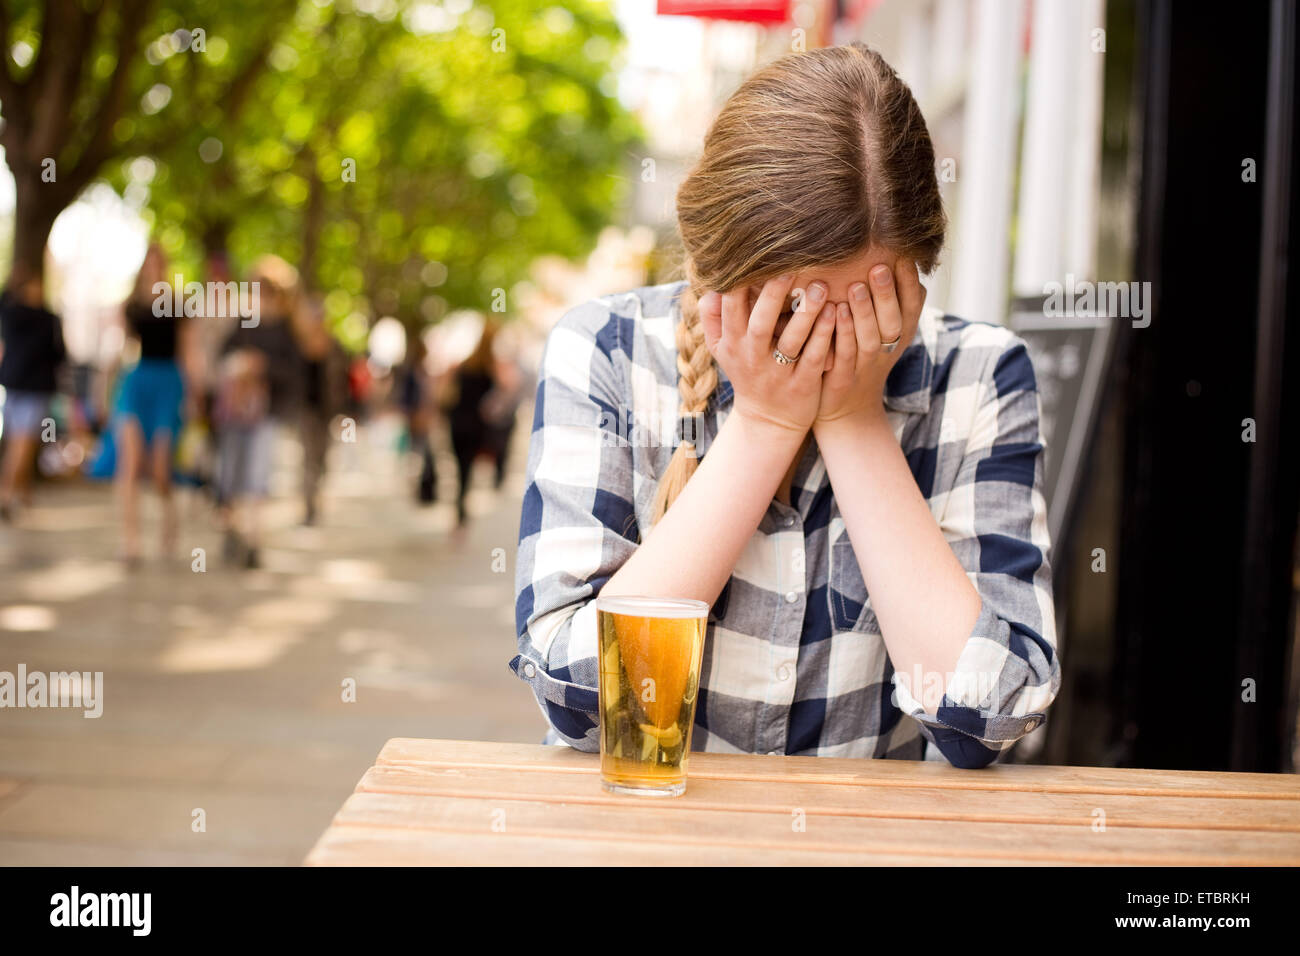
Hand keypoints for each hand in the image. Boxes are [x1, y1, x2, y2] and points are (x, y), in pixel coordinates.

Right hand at [698, 275, 835, 434]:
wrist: (767, 421)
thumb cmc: (747, 372)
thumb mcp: (722, 350)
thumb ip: (712, 319)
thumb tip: (709, 287)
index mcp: (733, 343)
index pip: (731, 307)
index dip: (740, 281)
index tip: (757, 256)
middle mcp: (753, 358)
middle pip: (760, 323)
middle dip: (774, 295)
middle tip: (792, 266)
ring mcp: (778, 373)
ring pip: (791, 341)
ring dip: (806, 313)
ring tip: (821, 286)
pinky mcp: (803, 385)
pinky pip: (814, 358)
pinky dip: (825, 336)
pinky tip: (836, 313)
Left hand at [815, 259, 924, 426]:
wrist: (848, 410)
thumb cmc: (864, 357)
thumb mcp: (886, 331)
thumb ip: (892, 299)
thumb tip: (901, 255)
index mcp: (901, 335)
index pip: (912, 306)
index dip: (909, 282)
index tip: (902, 254)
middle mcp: (887, 351)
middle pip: (893, 321)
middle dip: (887, 294)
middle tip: (878, 266)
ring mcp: (865, 367)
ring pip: (869, 338)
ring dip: (863, 312)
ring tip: (855, 286)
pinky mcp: (842, 380)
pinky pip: (843, 356)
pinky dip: (840, 334)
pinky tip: (834, 313)